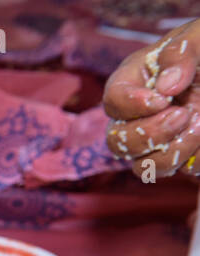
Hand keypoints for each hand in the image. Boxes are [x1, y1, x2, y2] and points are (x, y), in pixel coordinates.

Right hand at [105, 18, 199, 177]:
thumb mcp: (199, 37)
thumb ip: (180, 53)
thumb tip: (167, 87)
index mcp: (135, 81)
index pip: (113, 100)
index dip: (131, 105)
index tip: (161, 99)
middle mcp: (138, 115)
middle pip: (118, 141)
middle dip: (149, 134)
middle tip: (183, 114)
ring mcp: (157, 139)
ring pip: (141, 166)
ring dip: (171, 153)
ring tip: (199, 126)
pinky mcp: (177, 154)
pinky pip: (176, 170)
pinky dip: (193, 157)